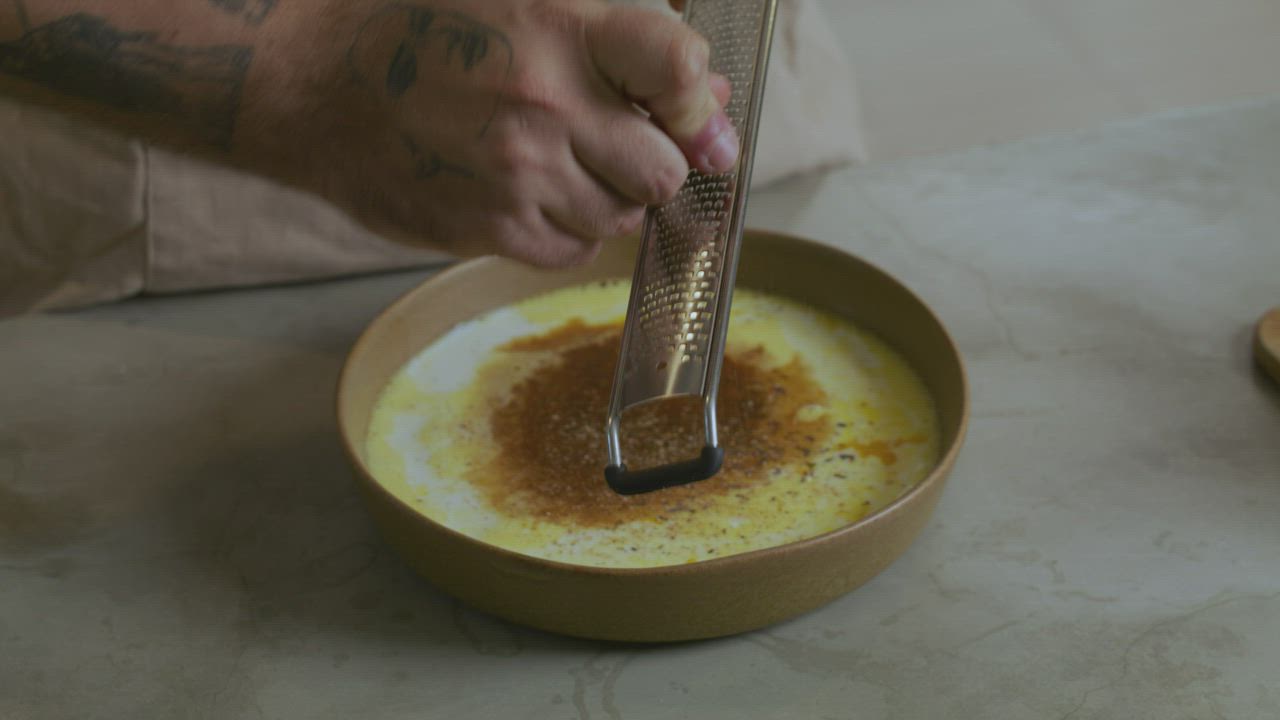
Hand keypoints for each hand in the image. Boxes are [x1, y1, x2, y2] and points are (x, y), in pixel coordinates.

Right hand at [245, 0, 735, 266]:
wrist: (313, 86)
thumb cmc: (417, 27)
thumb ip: (620, 34)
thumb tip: (707, 95)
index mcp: (558, 23)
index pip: (678, 69)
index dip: (698, 100)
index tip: (693, 113)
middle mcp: (544, 102)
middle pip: (664, 167)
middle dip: (657, 161)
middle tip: (624, 146)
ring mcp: (516, 174)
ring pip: (621, 217)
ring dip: (610, 197)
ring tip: (563, 164)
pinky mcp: (488, 229)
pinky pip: (571, 250)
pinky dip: (568, 229)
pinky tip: (533, 193)